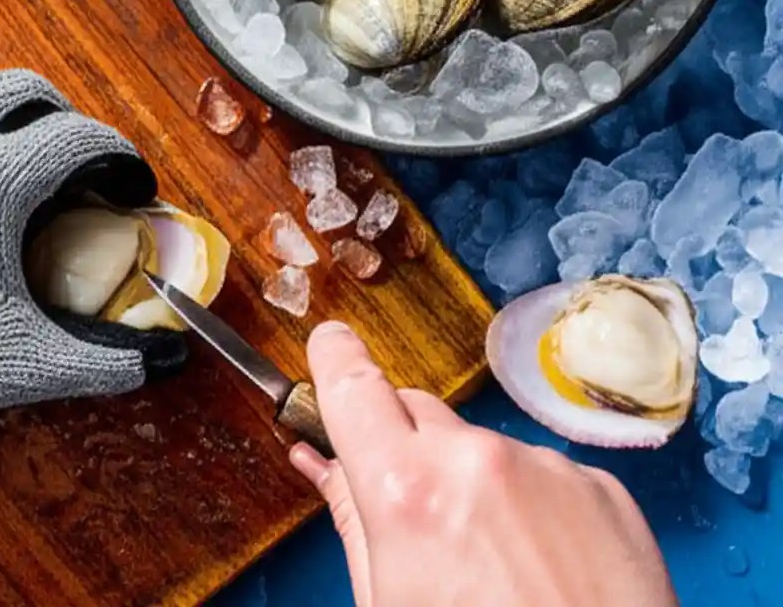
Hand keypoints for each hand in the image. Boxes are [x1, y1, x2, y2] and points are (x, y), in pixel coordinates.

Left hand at [0, 57, 183, 492]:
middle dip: (67, 122)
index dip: (121, 160)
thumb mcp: (30, 361)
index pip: (84, 138)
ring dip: (2, 100)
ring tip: (14, 139)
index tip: (128, 187)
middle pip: (31, 91)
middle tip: (75, 163)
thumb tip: (172, 360)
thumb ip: (108, 360)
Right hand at [290, 322, 676, 606]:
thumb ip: (354, 522)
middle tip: (407, 504)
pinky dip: (528, 502)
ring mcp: (546, 469)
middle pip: (415, 412)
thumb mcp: (386, 603)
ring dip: (469, 478)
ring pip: (480, 447)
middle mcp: (478, 462)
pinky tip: (536, 560)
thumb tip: (322, 466)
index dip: (334, 357)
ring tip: (487, 558)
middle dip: (401, 442)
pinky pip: (541, 472)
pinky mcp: (599, 486)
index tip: (329, 342)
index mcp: (407, 494)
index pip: (353, 387)